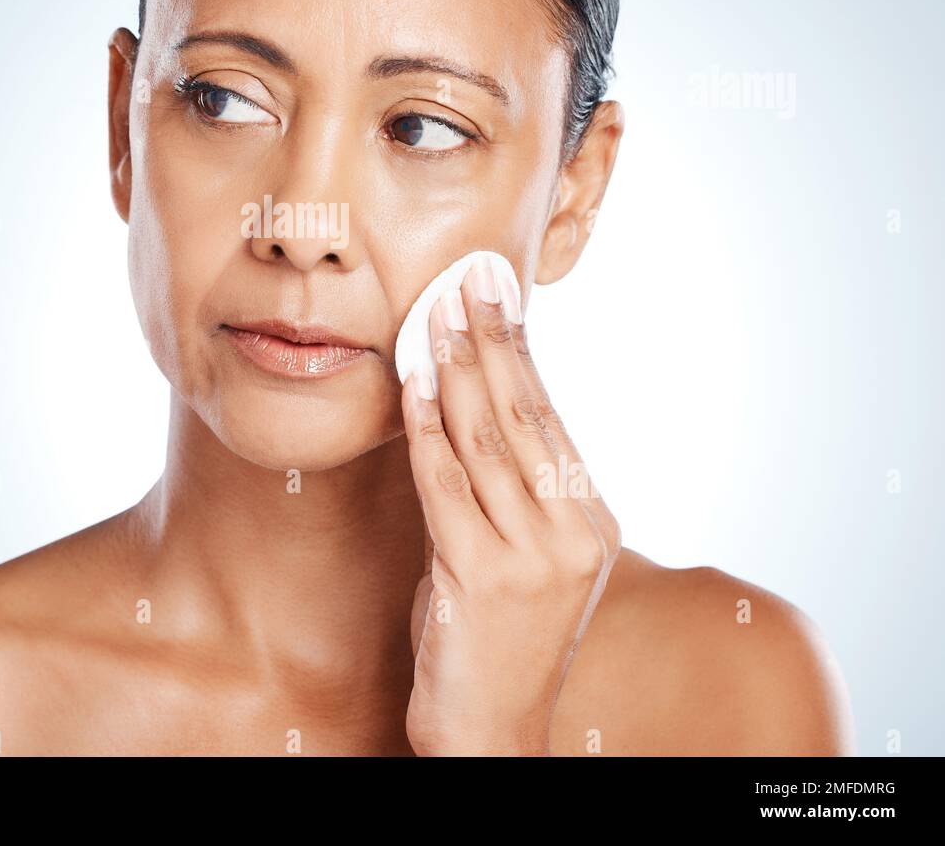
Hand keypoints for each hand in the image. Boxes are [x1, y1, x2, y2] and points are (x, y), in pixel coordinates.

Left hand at [400, 254, 620, 755]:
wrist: (493, 729)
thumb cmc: (499, 636)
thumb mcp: (523, 555)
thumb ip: (512, 491)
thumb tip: (477, 403)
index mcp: (591, 523)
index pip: (549, 417)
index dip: (519, 351)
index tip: (500, 295)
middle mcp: (573, 535)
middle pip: (525, 415)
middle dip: (493, 338)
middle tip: (471, 276)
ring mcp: (532, 558)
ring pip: (487, 440)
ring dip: (457, 368)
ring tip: (436, 312)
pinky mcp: (482, 578)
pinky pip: (447, 484)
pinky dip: (428, 428)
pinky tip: (415, 383)